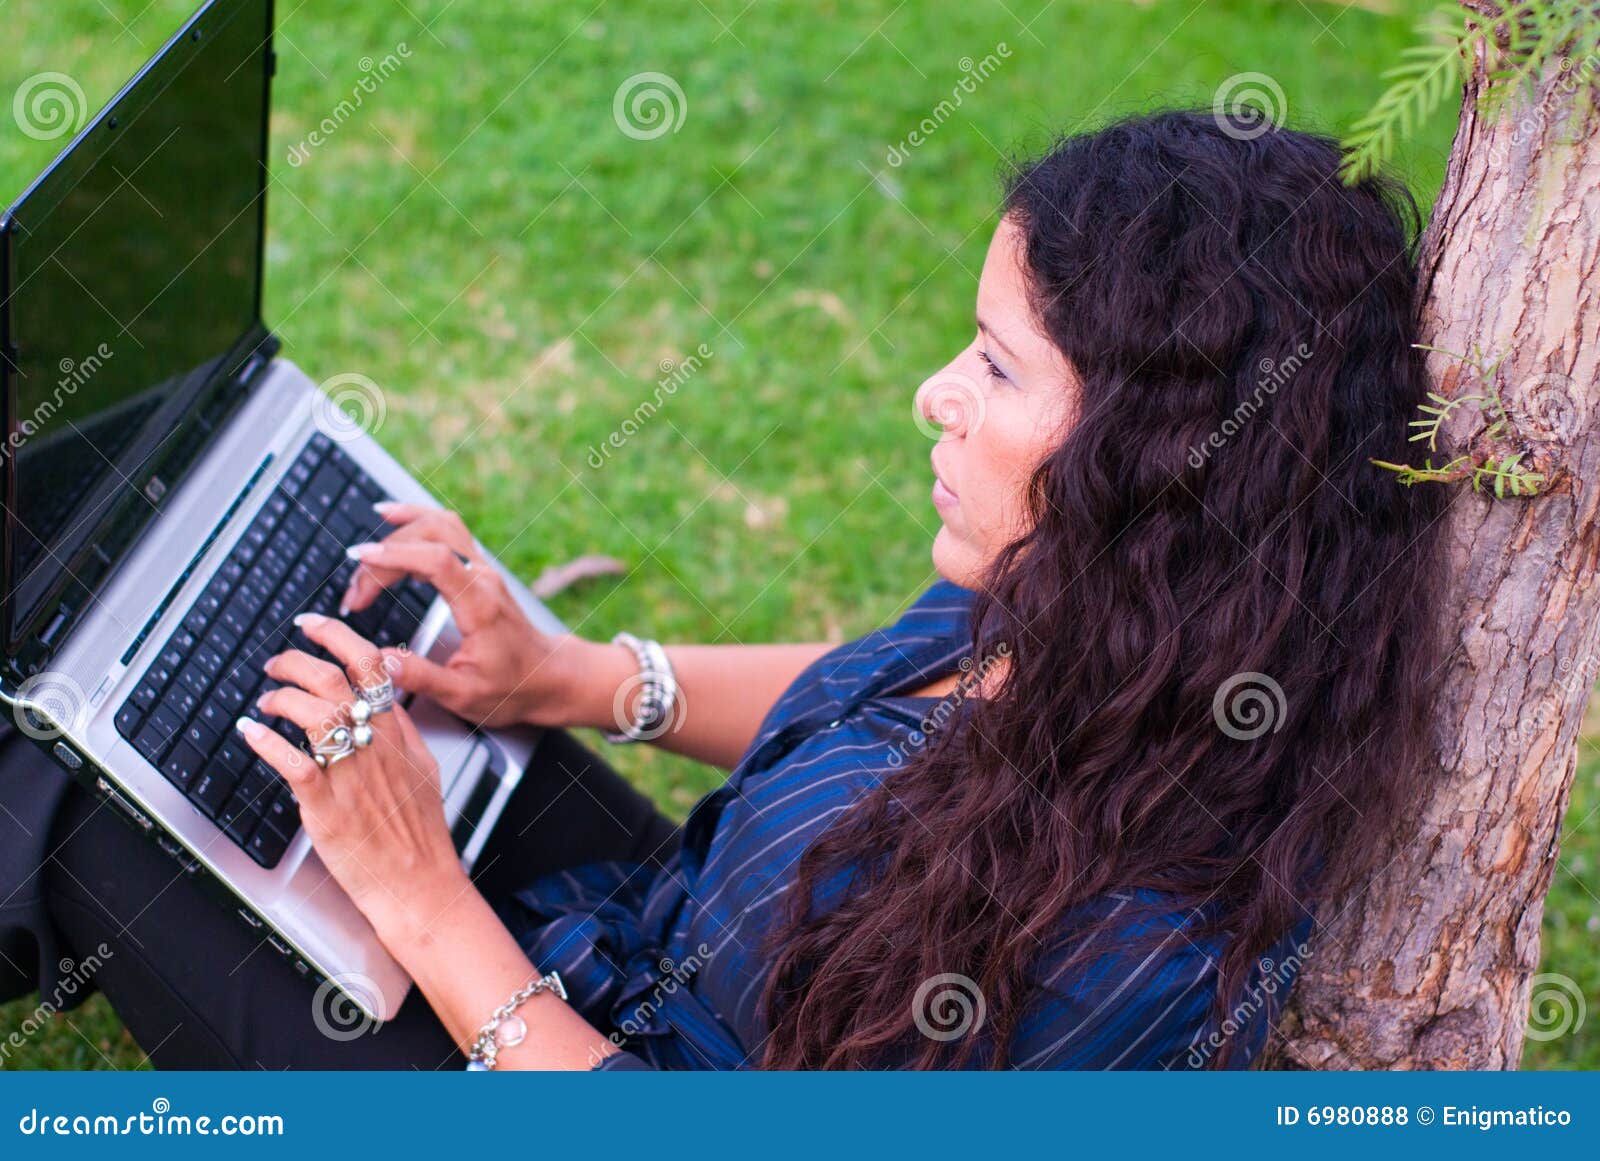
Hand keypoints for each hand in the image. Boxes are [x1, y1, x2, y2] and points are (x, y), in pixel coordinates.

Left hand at [236, 614, 466, 930]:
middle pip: (334, 680)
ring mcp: (351, 775)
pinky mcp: (328, 807)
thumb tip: (385, 702)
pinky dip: (267, 742)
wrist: (419, 884)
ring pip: (314, 712)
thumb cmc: (420, 836)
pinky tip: (251, 733)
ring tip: (265, 699)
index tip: (315, 625)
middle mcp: (376, 747)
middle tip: (277, 661)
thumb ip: (404, 733)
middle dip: (297, 660)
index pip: (372, 666)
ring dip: (280, 696)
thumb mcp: (424, 771)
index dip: (338, 636)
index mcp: (399, 734)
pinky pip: (294, 763)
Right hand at [341, 503, 587, 728]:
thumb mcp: (464, 695)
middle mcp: (483, 578)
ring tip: (361, 554)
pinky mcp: (477, 569)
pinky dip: (417, 520)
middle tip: (355, 594)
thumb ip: (422, 677)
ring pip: (439, 526)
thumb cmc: (511, 687)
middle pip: (431, 538)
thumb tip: (379, 661)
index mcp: (480, 605)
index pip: (437, 561)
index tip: (360, 559)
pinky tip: (393, 518)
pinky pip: (447, 530)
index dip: (396, 555)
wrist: (548, 676)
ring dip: (398, 533)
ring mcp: (482, 569)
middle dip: (385, 557)